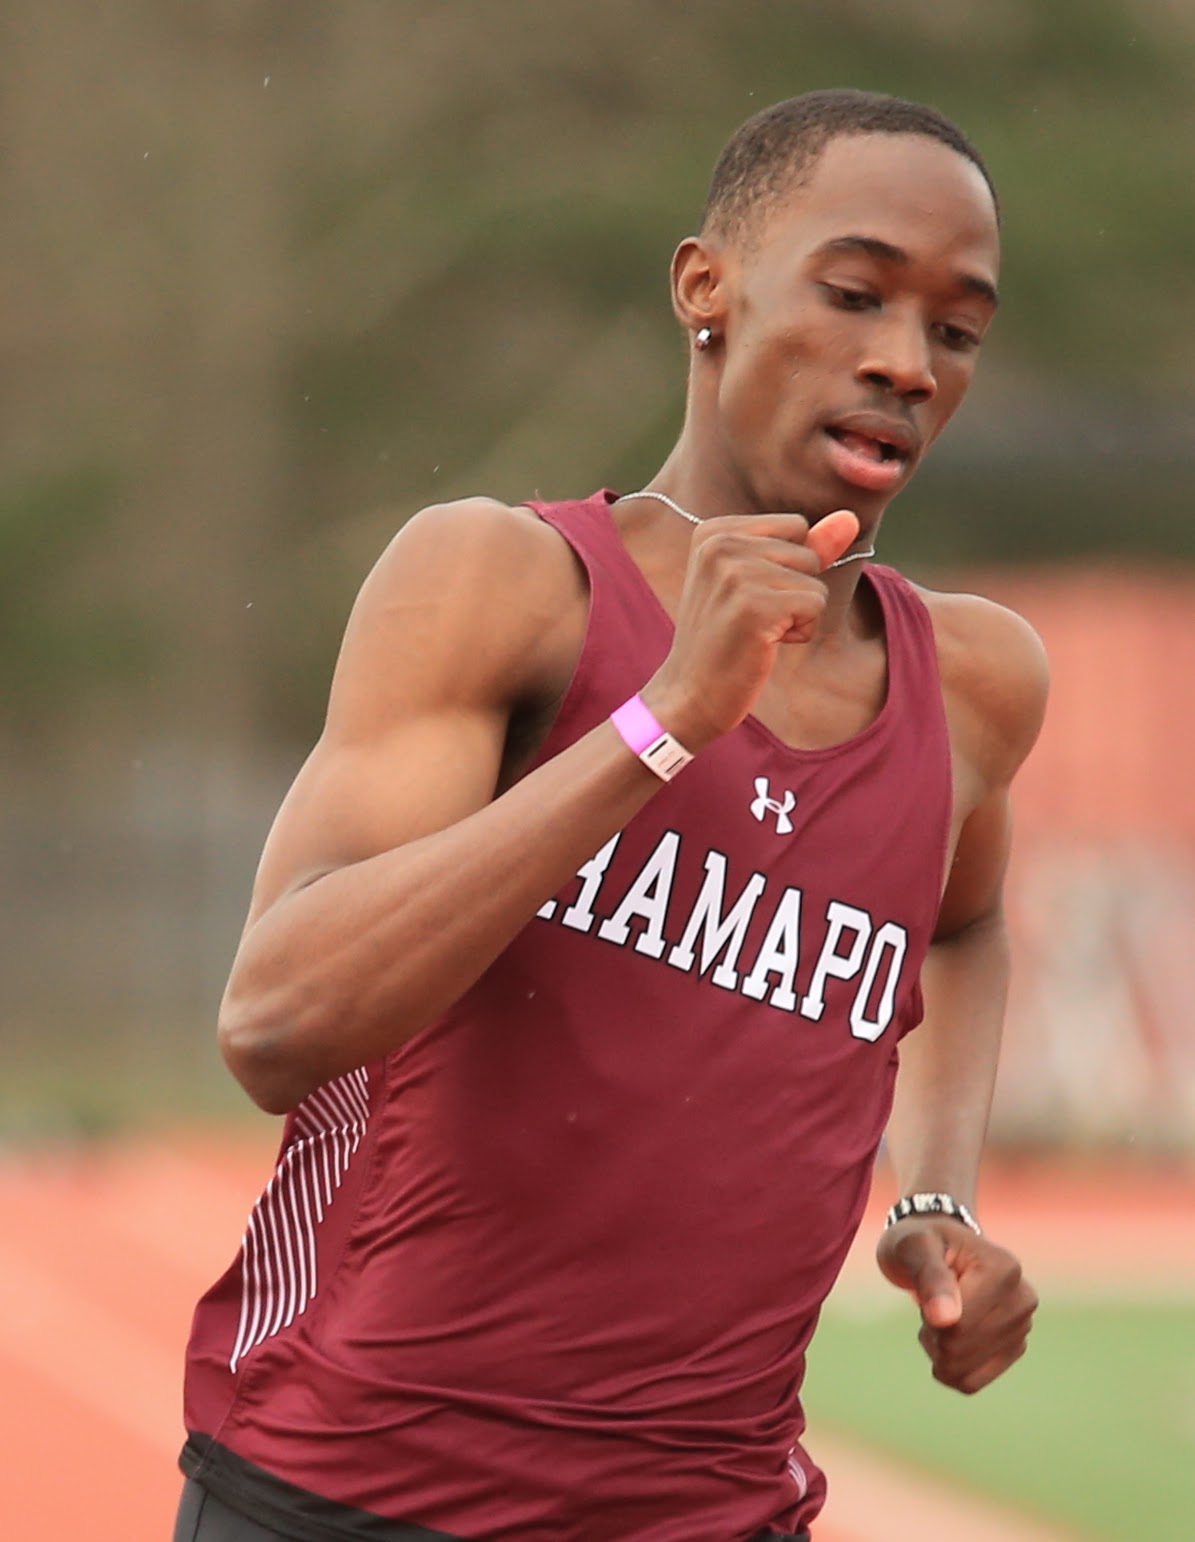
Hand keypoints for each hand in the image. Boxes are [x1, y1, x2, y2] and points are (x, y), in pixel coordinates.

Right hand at [641, 508, 859, 748]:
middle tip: (749, 619)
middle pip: (808, 553)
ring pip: (814, 582)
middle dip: (794, 591)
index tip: (747, 595)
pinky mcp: (755, 605)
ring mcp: (735, 573)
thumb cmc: (727, 639)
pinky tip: (764, 644)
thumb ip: (806, 547)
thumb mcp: (761, 582)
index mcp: (715, 530)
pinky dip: (800, 632)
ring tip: (755, 631)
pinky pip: (816, 605)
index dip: (787, 567)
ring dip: (798, 615)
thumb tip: (850, 518)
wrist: (690, 693)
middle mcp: (720, 544)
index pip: (796, 526)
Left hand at [876, 1218, 1037, 1393]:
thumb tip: (946, 1319)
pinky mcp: (1014, 1348)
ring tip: (940, 1316)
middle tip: (931, 1302)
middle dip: (933, 1335)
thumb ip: (930, 1277)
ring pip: (965, 1372)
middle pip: (961, 1351)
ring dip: (938, 1351)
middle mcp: (1023, 1298)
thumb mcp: (913, 1247)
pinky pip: (971, 1382)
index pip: (959, 1326)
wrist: (935, 1249)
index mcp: (1004, 1269)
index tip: (928, 1284)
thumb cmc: (919, 1243)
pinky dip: (949, 1368)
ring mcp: (1022, 1326)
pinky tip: (948, 1340)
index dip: (930, 1315)